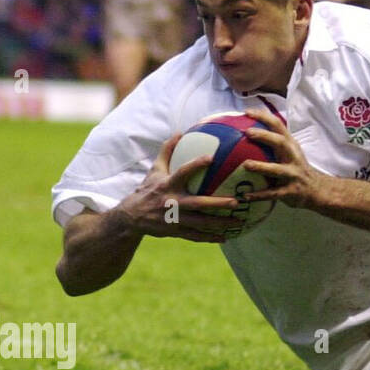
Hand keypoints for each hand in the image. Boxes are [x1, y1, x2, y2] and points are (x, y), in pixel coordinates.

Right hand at [116, 135, 246, 241]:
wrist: (130, 218)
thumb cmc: (147, 190)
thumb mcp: (154, 170)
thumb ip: (167, 151)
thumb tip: (179, 132)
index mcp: (167, 185)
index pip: (182, 173)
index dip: (196, 165)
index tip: (212, 157)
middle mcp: (171, 203)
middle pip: (198, 204)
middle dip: (217, 203)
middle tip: (236, 201)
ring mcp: (174, 219)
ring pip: (200, 223)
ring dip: (220, 223)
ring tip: (239, 220)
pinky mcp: (175, 232)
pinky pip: (196, 236)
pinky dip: (211, 237)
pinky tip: (227, 236)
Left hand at [240, 107, 327, 208]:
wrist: (317, 189)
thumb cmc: (296, 168)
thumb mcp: (290, 151)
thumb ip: (274, 141)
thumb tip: (249, 127)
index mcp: (290, 145)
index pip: (278, 125)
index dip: (263, 117)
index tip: (246, 112)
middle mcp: (293, 157)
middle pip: (281, 143)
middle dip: (265, 136)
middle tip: (247, 132)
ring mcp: (293, 174)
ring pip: (278, 169)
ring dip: (262, 167)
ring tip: (246, 165)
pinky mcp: (291, 191)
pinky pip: (274, 193)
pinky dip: (260, 194)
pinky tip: (245, 196)